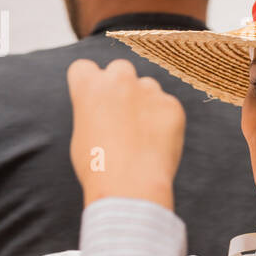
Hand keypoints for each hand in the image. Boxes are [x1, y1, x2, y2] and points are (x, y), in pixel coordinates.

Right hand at [67, 59, 184, 208]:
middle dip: (120, 85)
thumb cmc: (99, 167)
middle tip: (121, 114)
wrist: (130, 187)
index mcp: (89, 85)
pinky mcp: (172, 106)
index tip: (94, 101)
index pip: (85, 68)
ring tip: (140, 136)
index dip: (89, 84)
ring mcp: (149, 91)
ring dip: (145, 102)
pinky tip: (157, 145)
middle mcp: (119, 79)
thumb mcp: (82, 134)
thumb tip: (105, 108)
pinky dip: (164, 121)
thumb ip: (94, 110)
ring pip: (147, 86)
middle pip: (120, 69)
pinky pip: (167, 107)